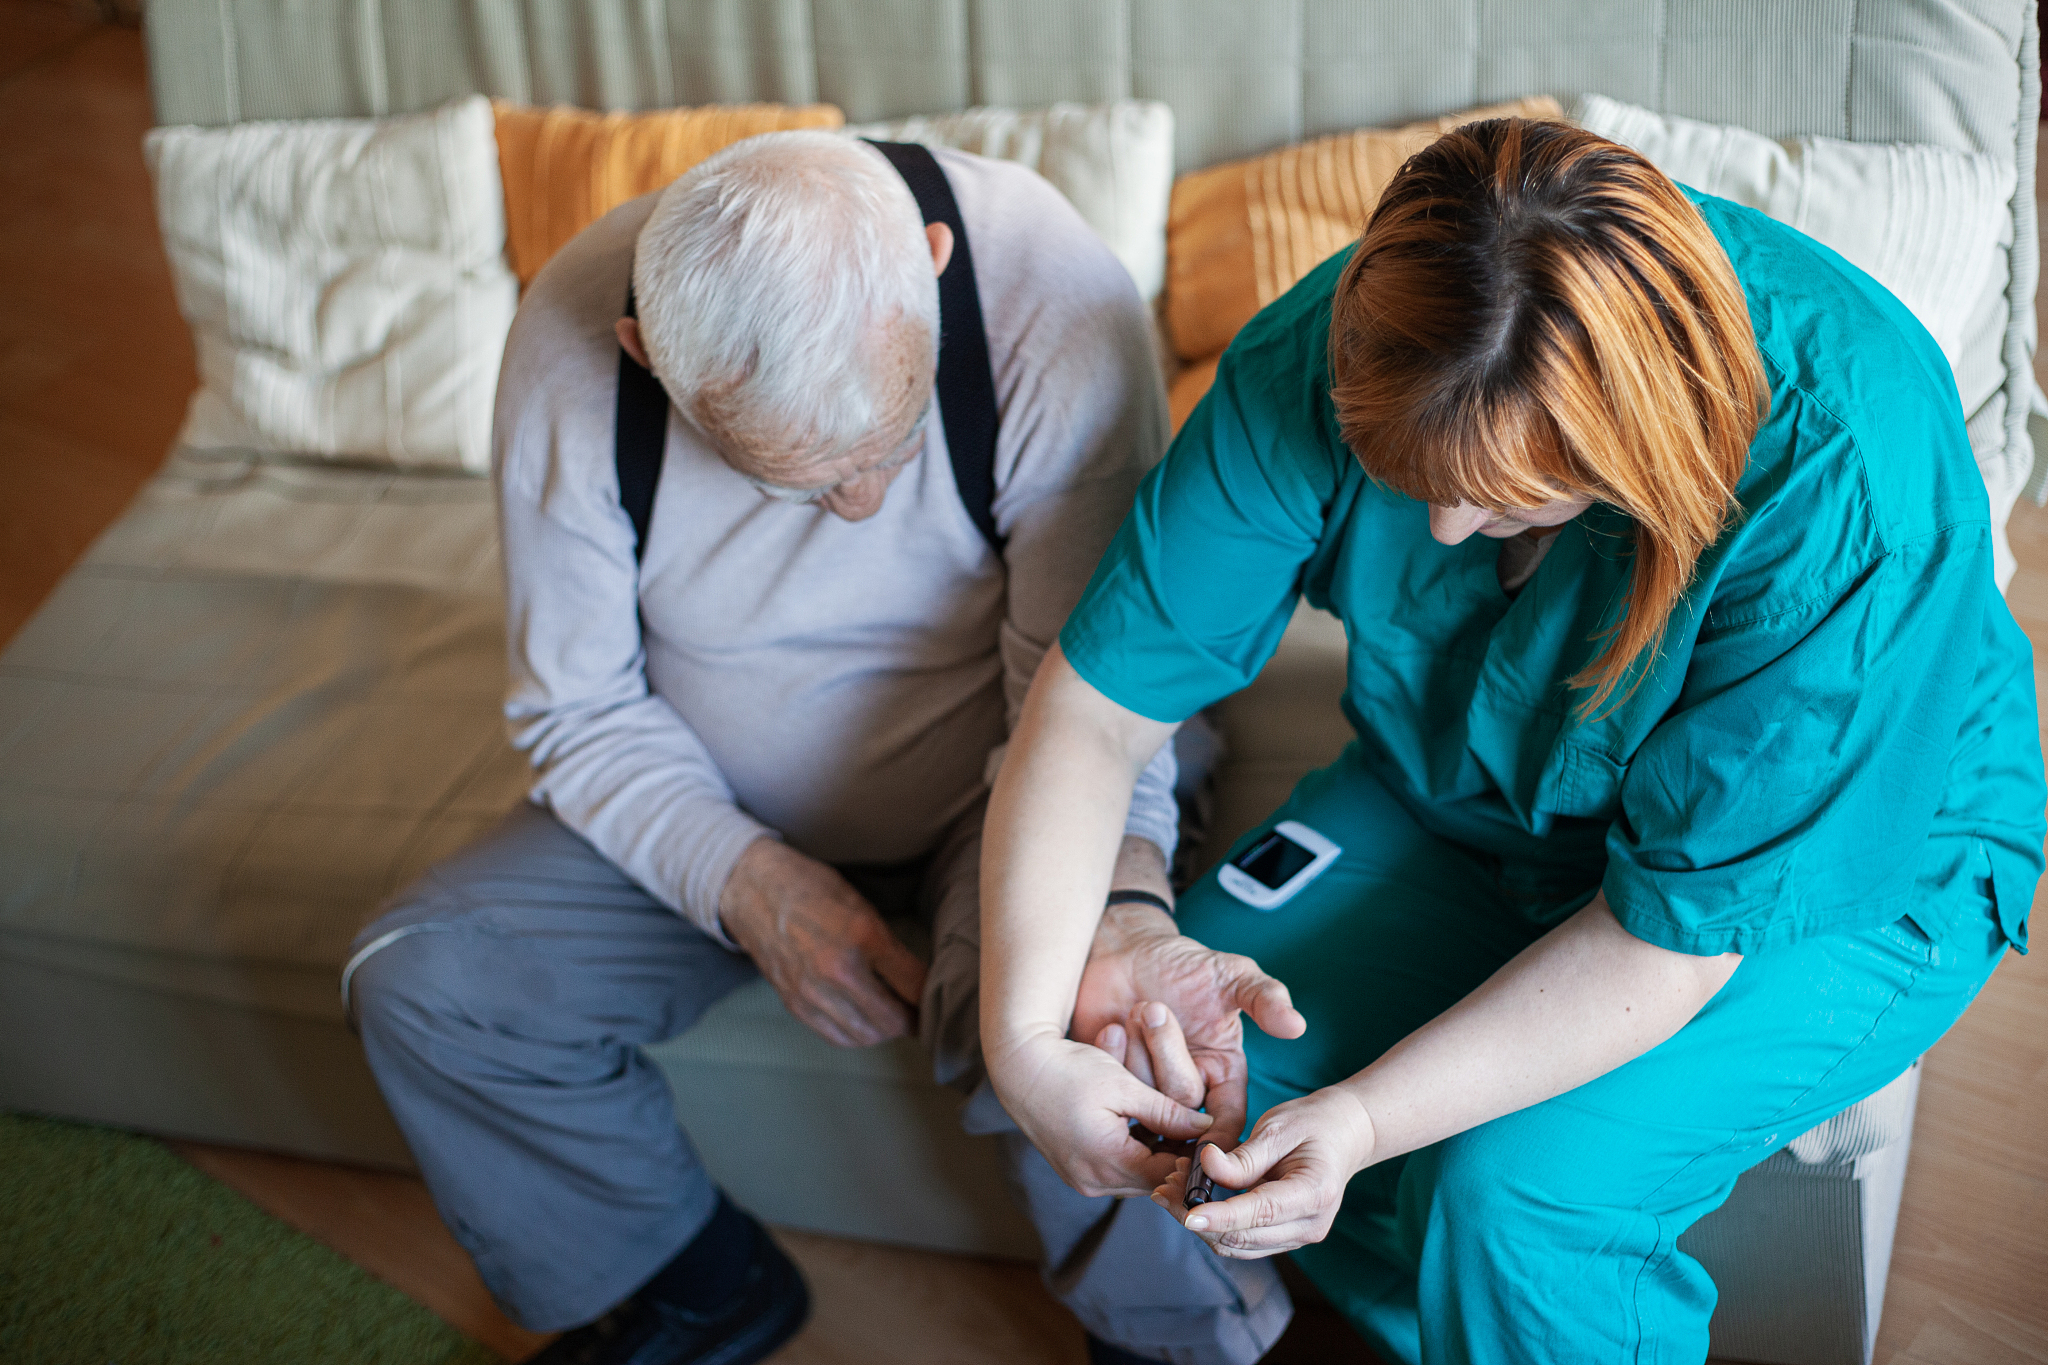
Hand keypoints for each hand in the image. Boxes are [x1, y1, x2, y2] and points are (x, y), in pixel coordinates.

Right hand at [719, 837, 926, 1047]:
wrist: (755, 890)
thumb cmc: (812, 889)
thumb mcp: (862, 906)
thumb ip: (889, 947)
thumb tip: (917, 983)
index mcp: (863, 936)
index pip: (914, 985)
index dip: (930, 998)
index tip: (937, 1000)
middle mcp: (838, 970)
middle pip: (892, 1020)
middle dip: (913, 1021)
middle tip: (920, 1016)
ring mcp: (813, 992)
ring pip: (866, 1036)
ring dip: (885, 1032)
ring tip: (893, 1019)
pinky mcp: (795, 1004)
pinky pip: (835, 1037)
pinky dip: (856, 1036)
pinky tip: (864, 1023)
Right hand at [988, 1029, 1217, 1197]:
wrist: (1018, 1067)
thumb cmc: (1070, 1069)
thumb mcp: (1124, 1086)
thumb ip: (1168, 1112)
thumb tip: (1206, 1129)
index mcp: (1107, 1162)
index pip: (1168, 1179)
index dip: (1195, 1162)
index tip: (1214, 1143)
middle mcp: (1093, 1181)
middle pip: (1153, 1183)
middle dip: (1178, 1159)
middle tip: (1200, 1134)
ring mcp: (1082, 1179)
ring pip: (1136, 1178)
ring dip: (1157, 1156)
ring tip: (1177, 1127)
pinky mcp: (1075, 1171)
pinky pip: (1117, 1171)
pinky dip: (1135, 1153)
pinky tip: (1147, 1128)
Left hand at [1075, 903, 1305, 1144]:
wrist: (1126, 950)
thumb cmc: (1183, 963)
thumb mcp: (1230, 974)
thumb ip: (1264, 997)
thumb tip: (1297, 1026)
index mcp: (1222, 1072)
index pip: (1228, 1120)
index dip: (1220, 1135)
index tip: (1207, 1133)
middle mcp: (1187, 1087)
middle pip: (1182, 1103)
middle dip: (1167, 1054)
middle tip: (1154, 1007)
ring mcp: (1148, 1087)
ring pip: (1145, 1097)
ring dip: (1139, 1049)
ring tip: (1137, 1007)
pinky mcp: (1113, 1082)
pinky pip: (1112, 1088)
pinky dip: (1112, 1054)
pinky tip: (1113, 1026)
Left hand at [1151, 1084, 1375, 1257]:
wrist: (1344, 1134)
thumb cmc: (1313, 1124)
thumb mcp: (1278, 1127)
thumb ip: (1243, 1155)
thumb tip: (1205, 1167)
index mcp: (1314, 1194)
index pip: (1260, 1213)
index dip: (1220, 1217)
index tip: (1185, 1213)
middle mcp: (1309, 1226)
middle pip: (1242, 1238)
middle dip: (1197, 1217)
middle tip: (1165, 1184)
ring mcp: (1298, 1236)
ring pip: (1237, 1247)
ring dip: (1200, 1224)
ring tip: (1173, 1187)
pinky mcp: (1284, 1237)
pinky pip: (1242, 1242)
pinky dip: (1214, 1225)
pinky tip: (1192, 1198)